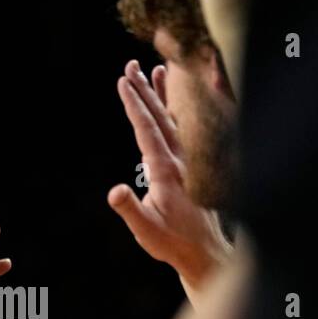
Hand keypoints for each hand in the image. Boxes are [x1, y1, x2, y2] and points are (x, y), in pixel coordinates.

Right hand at [108, 60, 232, 287]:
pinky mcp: (193, 166)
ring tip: (154, 70)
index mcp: (166, 171)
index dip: (134, 105)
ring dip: (164, 95)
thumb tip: (114, 191)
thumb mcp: (144, 229)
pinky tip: (170, 103)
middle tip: (130, 67)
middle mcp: (181, 160)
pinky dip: (177, 112)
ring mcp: (189, 161)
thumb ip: (129, 208)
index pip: (147, 130)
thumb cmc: (170, 242)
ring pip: (175, 120)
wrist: (203, 251)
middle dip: (144, 90)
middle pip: (160, 117)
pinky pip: (184, 131)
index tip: (123, 82)